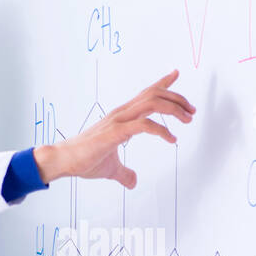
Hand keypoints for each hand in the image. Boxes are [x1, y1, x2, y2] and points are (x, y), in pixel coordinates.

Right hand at [34, 68, 195, 187]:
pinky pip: (144, 124)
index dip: (162, 83)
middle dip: (177, 98)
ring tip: (187, 119)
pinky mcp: (116, 132)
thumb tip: (132, 181)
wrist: (64, 160)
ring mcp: (119, 121)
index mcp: (121, 116)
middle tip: (191, 110)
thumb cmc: (83, 160)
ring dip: (174, 109)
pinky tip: (172, 139)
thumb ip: (124, 173)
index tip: (176, 74)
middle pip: (154, 94)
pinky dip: (162, 129)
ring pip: (152, 103)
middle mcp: (122, 113)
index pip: (145, 94)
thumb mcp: (111, 169)